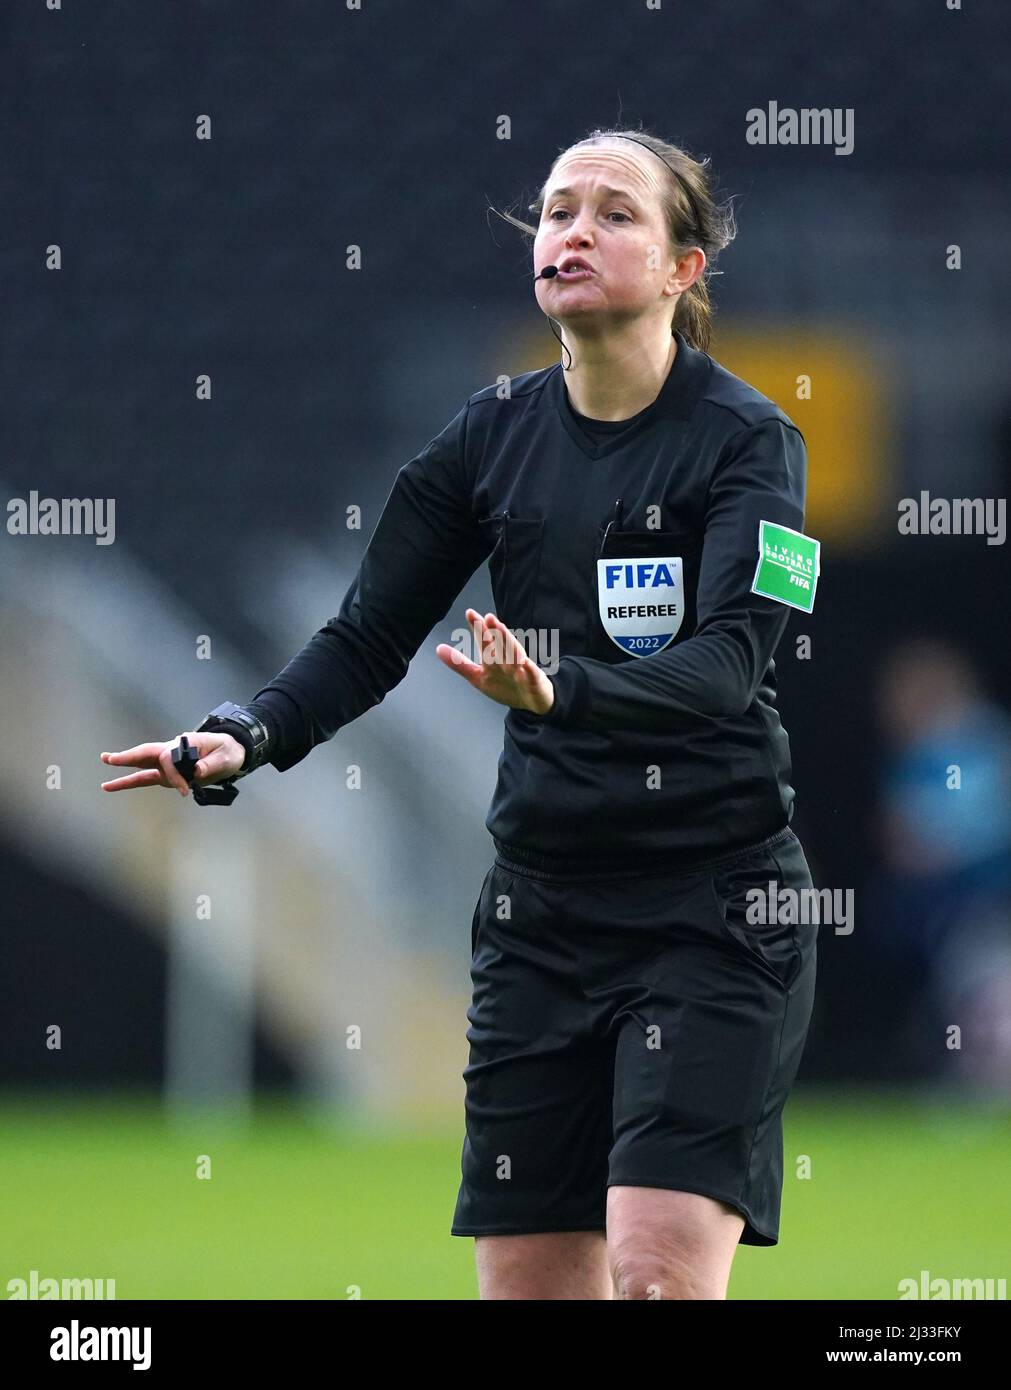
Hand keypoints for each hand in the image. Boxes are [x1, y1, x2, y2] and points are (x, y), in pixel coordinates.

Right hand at [100, 731, 245, 796]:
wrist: (232, 753)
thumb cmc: (229, 751)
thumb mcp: (226, 756)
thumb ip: (211, 764)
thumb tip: (196, 772)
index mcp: (184, 744)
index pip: (168, 759)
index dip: (173, 775)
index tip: (185, 790)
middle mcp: (172, 751)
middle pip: (146, 753)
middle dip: (128, 757)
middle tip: (108, 759)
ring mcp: (168, 763)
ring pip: (142, 765)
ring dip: (124, 770)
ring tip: (105, 783)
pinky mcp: (167, 774)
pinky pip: (146, 777)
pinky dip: (130, 781)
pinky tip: (114, 785)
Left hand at [435, 609, 554, 714]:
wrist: (532, 702)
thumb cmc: (505, 685)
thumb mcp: (478, 677)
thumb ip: (459, 663)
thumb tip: (438, 649)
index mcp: (493, 657)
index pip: (485, 640)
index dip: (478, 627)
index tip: (470, 613)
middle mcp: (507, 660)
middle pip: (500, 644)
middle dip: (494, 631)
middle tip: (488, 617)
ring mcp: (521, 670)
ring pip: (515, 655)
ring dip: (509, 642)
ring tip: (503, 630)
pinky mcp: (534, 680)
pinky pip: (531, 674)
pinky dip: (529, 668)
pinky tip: (525, 662)